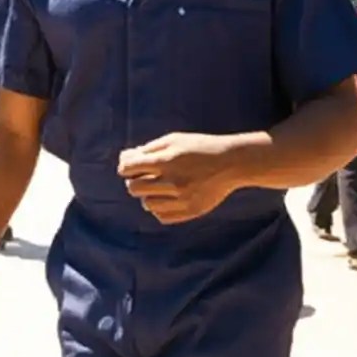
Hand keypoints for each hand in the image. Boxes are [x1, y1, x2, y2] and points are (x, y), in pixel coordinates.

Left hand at [117, 132, 243, 224]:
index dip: (124, 167)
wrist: (232, 162)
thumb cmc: (200, 147)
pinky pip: (162, 216)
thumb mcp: (174, 140)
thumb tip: (125, 159)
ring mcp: (182, 199)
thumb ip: (149, 149)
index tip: (128, 167)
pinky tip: (166, 198)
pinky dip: (159, 208)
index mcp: (166, 160)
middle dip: (134, 181)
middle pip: (134, 188)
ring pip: (147, 204)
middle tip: (143, 177)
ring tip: (158, 188)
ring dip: (147, 195)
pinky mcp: (191, 211)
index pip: (129, 168)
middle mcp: (173, 181)